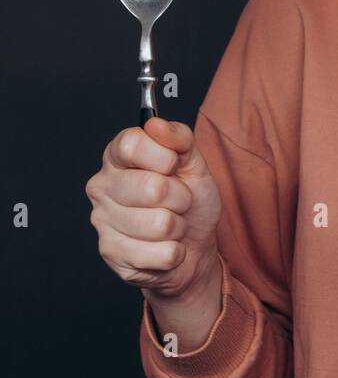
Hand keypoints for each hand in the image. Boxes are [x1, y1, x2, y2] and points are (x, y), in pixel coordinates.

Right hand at [85, 117, 221, 299]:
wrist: (194, 248)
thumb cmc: (191, 204)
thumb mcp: (194, 164)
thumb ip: (180, 138)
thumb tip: (156, 124)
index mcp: (118, 157)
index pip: (132, 144)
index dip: (165, 157)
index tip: (173, 166)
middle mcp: (102, 186)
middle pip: (152, 187)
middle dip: (180, 198)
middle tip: (178, 202)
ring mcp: (103, 221)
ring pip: (161, 224)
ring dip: (178, 227)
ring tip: (172, 225)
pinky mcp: (112, 253)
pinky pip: (162, 253)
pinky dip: (175, 252)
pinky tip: (165, 246)